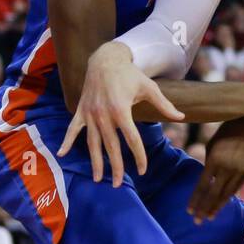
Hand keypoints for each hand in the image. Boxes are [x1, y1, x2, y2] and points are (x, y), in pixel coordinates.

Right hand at [58, 41, 184, 185]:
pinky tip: (62, 154)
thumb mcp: (149, 87)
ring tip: (97, 179)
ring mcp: (90, 114)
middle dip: (115, 167)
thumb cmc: (130, 74)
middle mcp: (104, 114)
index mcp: (121, 110)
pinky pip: (73, 129)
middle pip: (111, 146)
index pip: (132, 140)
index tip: (142, 170)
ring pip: (92, 143)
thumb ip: (164, 105)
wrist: (105, 59)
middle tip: (117, 184)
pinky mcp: (81, 110)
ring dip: (95, 161)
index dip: (139, 157)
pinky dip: (67, 141)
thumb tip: (182, 118)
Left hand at [188, 117, 243, 222]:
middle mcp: (227, 168)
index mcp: (214, 160)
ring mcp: (240, 172)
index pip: (202, 186)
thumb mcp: (212, 145)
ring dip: (217, 207)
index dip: (196, 200)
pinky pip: (237, 188)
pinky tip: (222, 204)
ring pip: (227, 195)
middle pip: (214, 194)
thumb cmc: (227, 133)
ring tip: (209, 217)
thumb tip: (206, 182)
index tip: (190, 211)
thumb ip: (209, 164)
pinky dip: (229, 197)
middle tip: (198, 221)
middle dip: (205, 209)